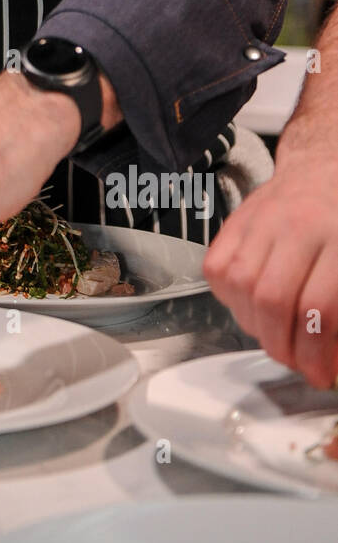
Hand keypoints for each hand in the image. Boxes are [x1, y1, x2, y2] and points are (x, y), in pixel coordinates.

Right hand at [205, 158, 337, 390]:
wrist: (324, 169)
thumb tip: (332, 360)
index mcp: (337, 234)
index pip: (318, 308)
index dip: (317, 353)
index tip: (321, 373)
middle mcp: (294, 224)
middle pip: (273, 301)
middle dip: (283, 347)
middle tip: (297, 363)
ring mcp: (258, 220)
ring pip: (240, 287)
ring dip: (255, 327)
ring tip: (276, 337)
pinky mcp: (233, 222)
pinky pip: (217, 271)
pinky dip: (229, 299)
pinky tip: (252, 306)